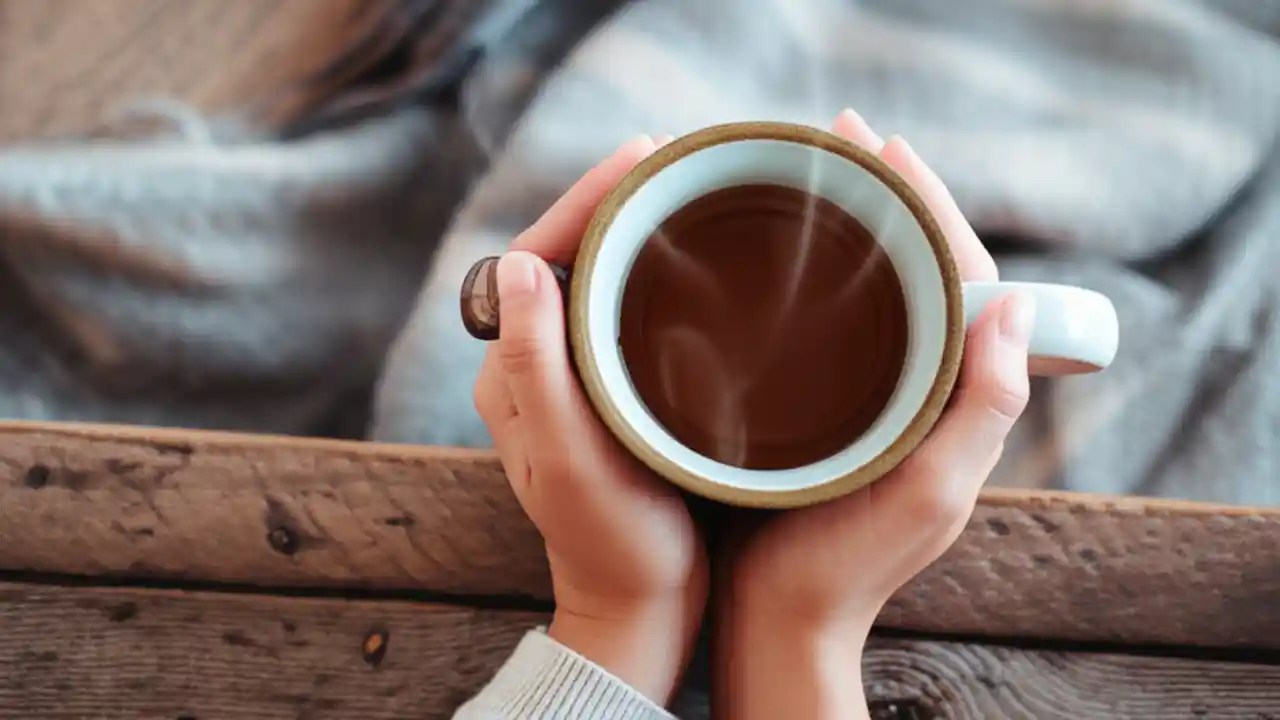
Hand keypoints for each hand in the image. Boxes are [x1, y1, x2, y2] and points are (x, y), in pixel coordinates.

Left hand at [473, 135, 703, 704]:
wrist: (641, 608)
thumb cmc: (612, 542)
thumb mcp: (575, 457)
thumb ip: (540, 367)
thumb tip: (520, 264)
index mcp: (514, 374)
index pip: (535, 258)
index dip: (583, 200)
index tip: (640, 156)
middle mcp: (537, 368)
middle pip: (567, 258)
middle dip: (611, 202)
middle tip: (670, 159)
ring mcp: (576, 381)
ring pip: (599, 281)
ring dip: (635, 232)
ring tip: (684, 190)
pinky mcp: (614, 395)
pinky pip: (628, 313)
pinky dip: (657, 274)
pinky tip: (697, 262)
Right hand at [714, 110, 1033, 718]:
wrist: (778, 615)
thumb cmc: (846, 563)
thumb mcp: (930, 492)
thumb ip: (984, 408)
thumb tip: (1021, 305)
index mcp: (955, 398)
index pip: (963, 277)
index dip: (932, 207)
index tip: (888, 151)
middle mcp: (921, 386)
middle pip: (922, 268)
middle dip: (892, 197)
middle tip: (845, 138)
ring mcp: (874, 392)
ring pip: (883, 287)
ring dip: (861, 223)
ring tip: (824, 170)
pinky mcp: (829, 402)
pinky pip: (844, 320)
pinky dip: (829, 270)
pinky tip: (796, 246)